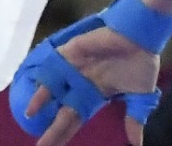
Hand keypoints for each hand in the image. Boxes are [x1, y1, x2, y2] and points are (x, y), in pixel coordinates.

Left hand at [24, 26, 159, 145]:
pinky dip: (45, 74)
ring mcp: (75, 68)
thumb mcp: (140, 96)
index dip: (63, 134)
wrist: (142, 36)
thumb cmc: (141, 62)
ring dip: (40, 100)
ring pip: (53, 88)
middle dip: (52, 129)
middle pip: (62, 111)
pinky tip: (36, 84)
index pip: (74, 120)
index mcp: (94, 94)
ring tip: (29, 115)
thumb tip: (136, 144)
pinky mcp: (72, 52)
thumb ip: (135, 118)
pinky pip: (53, 64)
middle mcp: (81, 83)